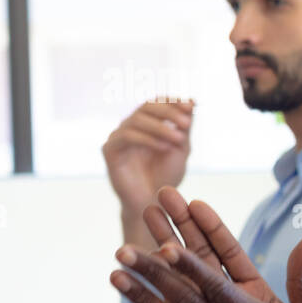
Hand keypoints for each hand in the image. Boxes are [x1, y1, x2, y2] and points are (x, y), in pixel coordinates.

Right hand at [103, 99, 193, 245]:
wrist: (152, 202)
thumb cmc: (167, 175)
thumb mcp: (181, 147)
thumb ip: (184, 126)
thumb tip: (191, 100)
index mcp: (146, 122)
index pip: (157, 102)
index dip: (173, 101)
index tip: (192, 106)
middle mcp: (130, 126)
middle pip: (146, 106)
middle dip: (169, 112)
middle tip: (187, 123)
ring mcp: (118, 137)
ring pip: (136, 120)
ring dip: (161, 127)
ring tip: (180, 139)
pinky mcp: (110, 150)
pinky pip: (126, 137)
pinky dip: (147, 139)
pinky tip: (165, 147)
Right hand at [145, 186, 285, 302]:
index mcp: (253, 290)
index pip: (230, 252)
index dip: (213, 227)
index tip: (196, 203)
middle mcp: (226, 298)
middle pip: (199, 255)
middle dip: (181, 224)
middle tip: (164, 192)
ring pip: (178, 277)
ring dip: (160, 245)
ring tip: (145, 214)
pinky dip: (151, 293)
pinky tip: (135, 268)